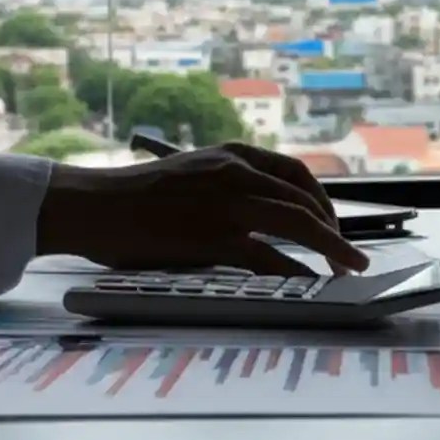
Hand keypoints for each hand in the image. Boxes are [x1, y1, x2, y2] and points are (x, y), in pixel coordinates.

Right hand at [35, 143, 367, 276]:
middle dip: (335, 230)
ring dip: (331, 248)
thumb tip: (265, 212)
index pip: (296, 173)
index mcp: (233, 154)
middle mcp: (237, 172)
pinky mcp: (214, 237)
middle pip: (306, 200)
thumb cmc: (136, 196)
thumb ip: (229, 185)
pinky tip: (309, 285)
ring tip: (348, 268)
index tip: (333, 224)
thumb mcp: (192, 173)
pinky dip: (297, 272)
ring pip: (299, 224)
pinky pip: (270, 256)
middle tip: (348, 254)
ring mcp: (228, 204)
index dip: (323, 201)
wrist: (92, 205)